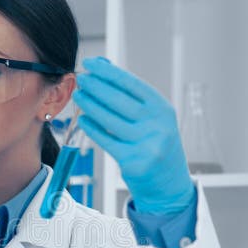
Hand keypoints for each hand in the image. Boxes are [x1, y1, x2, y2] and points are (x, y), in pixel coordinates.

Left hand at [73, 57, 193, 214]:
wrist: (169, 183)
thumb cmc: (155, 143)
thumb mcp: (153, 119)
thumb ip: (131, 97)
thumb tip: (104, 69)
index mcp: (163, 109)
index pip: (132, 85)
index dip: (109, 72)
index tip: (91, 64)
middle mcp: (157, 125)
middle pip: (119, 101)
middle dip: (96, 87)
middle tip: (80, 79)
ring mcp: (146, 144)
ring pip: (110, 120)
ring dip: (90, 106)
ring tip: (78, 96)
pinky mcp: (133, 162)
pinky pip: (106, 141)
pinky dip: (93, 129)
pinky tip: (83, 120)